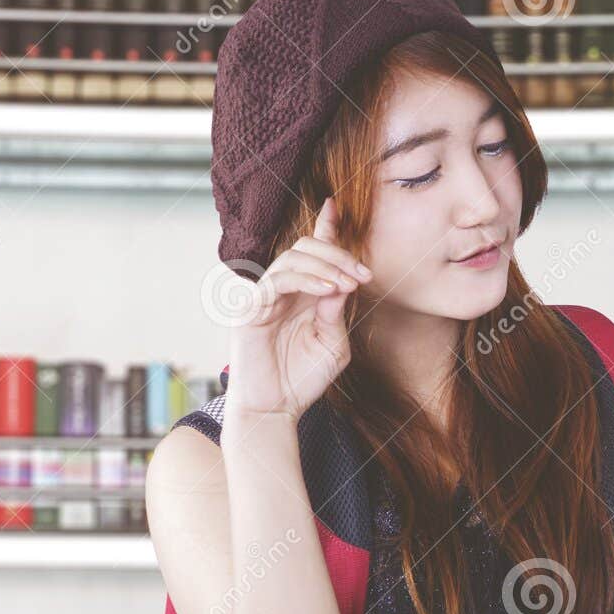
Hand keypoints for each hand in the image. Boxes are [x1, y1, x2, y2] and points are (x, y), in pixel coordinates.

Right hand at [223, 196, 372, 421]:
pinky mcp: (251, 309)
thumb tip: (341, 282)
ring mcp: (264, 297)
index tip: (335, 204)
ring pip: (293, 258)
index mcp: (303, 294)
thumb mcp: (334, 344)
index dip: (324, 226)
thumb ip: (337, 313)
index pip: (313, 253)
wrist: (277, 409)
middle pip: (306, 247)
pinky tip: (327, 290)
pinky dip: (305, 279)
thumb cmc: (303, 379)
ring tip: (347, 283)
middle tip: (362, 274)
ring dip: (326, 265)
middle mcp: (282, 290)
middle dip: (338, 254)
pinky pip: (277, 280)